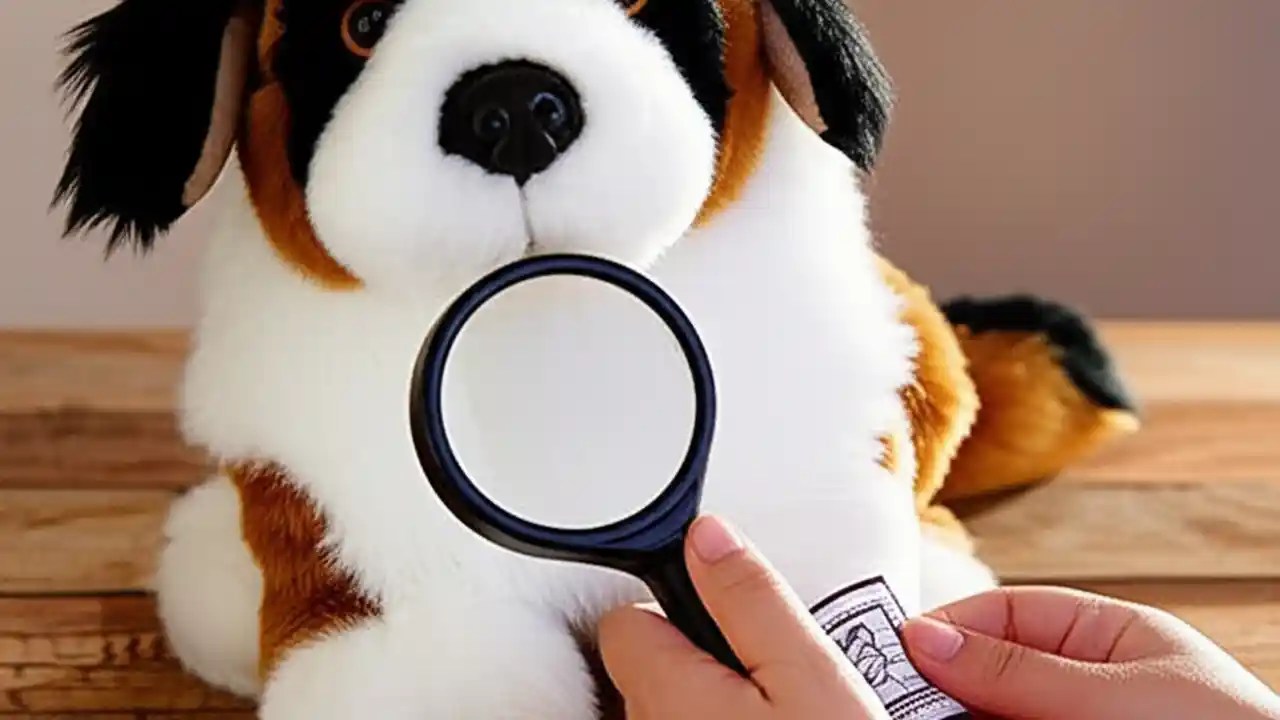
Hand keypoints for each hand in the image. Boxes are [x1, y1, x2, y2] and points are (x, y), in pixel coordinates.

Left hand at [597, 515, 889, 719]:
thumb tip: (708, 534)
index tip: (726, 632)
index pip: (625, 622)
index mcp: (666, 691)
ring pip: (659, 716)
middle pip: (640, 673)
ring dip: (698, 714)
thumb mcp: (812, 674)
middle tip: (764, 691)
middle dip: (693, 667)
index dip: (679, 616)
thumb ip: (753, 598)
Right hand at [902, 586, 1279, 719]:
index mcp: (1109, 636)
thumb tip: (923, 636)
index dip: (951, 627)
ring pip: (995, 715)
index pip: (1008, 614)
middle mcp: (1089, 681)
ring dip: (956, 716)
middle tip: (897, 701)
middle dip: (945, 685)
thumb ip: (1017, 671)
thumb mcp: (1113, 696)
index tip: (900, 651)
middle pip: (991, 672)